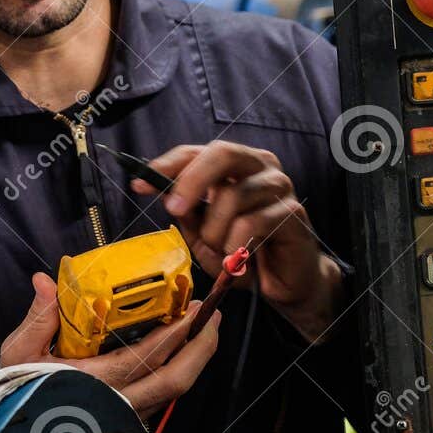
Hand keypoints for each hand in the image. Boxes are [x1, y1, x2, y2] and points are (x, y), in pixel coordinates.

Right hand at [0, 272, 219, 416]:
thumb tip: (45, 282)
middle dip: (202, 345)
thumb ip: (39, 318)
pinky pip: (162, 397)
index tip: (193, 307)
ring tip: (201, 327)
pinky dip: (176, 371)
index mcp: (95, 385)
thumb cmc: (16, 404)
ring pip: (174, 391)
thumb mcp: (19, 357)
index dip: (178, 332)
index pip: (149, 357)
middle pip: (178, 379)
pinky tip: (176, 353)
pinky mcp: (126, 423)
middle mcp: (119, 405)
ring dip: (193, 359)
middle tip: (213, 314)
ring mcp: (126, 417)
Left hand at [132, 141, 343, 341]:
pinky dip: (236, 243)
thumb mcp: (204, 232)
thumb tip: (164, 193)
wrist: (284, 281)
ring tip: (219, 249)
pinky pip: (253, 221)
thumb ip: (187, 211)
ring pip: (234, 194)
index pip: (195, 151)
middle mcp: (259, 165)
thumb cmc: (242, 250)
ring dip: (216, 230)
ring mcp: (279, 185)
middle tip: (174, 208)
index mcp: (234, 164)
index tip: (140, 184)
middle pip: (222, 153)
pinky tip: (237, 255)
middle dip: (191, 180)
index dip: (166, 165)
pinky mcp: (292, 212)